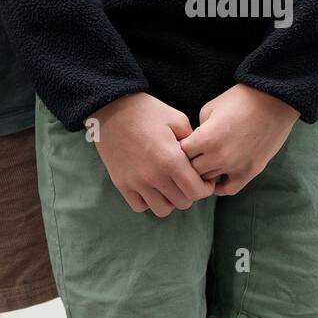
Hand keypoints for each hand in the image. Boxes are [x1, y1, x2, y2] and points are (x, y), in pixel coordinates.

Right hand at [89, 91, 215, 216]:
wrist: (112, 107)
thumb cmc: (147, 111)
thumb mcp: (177, 119)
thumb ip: (193, 142)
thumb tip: (200, 160)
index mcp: (171, 160)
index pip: (197, 191)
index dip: (206, 188)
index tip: (204, 180)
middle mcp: (153, 176)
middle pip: (183, 203)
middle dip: (189, 193)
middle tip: (186, 180)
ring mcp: (135, 182)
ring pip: (163, 210)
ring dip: (169, 200)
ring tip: (168, 185)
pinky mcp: (121, 184)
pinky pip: (140, 206)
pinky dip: (148, 201)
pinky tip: (150, 186)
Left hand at [178, 84, 299, 195]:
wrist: (273, 103)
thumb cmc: (239, 100)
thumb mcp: (209, 108)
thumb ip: (197, 130)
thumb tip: (193, 144)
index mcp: (206, 138)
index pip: (180, 154)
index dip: (178, 149)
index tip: (180, 145)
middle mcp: (219, 156)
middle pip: (191, 171)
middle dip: (187, 163)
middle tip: (188, 157)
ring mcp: (235, 167)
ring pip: (207, 181)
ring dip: (202, 174)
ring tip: (201, 166)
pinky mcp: (250, 172)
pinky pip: (228, 189)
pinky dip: (219, 187)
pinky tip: (215, 179)